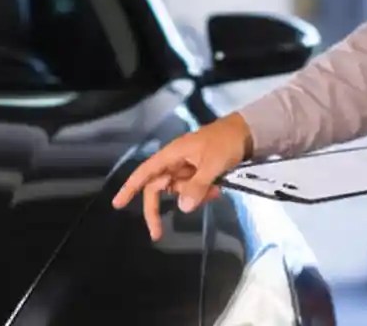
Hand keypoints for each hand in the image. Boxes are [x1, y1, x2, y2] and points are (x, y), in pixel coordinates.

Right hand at [111, 113, 252, 240]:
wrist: (249, 132)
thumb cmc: (226, 143)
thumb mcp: (213, 164)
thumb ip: (197, 186)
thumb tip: (183, 207)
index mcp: (172, 154)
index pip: (145, 173)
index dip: (130, 188)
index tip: (117, 204)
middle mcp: (175, 162)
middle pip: (157, 188)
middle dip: (157, 209)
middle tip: (158, 234)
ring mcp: (187, 167)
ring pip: (179, 192)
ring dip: (193, 197)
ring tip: (216, 189)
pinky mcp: (200, 172)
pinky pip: (194, 190)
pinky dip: (204, 193)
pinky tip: (219, 187)